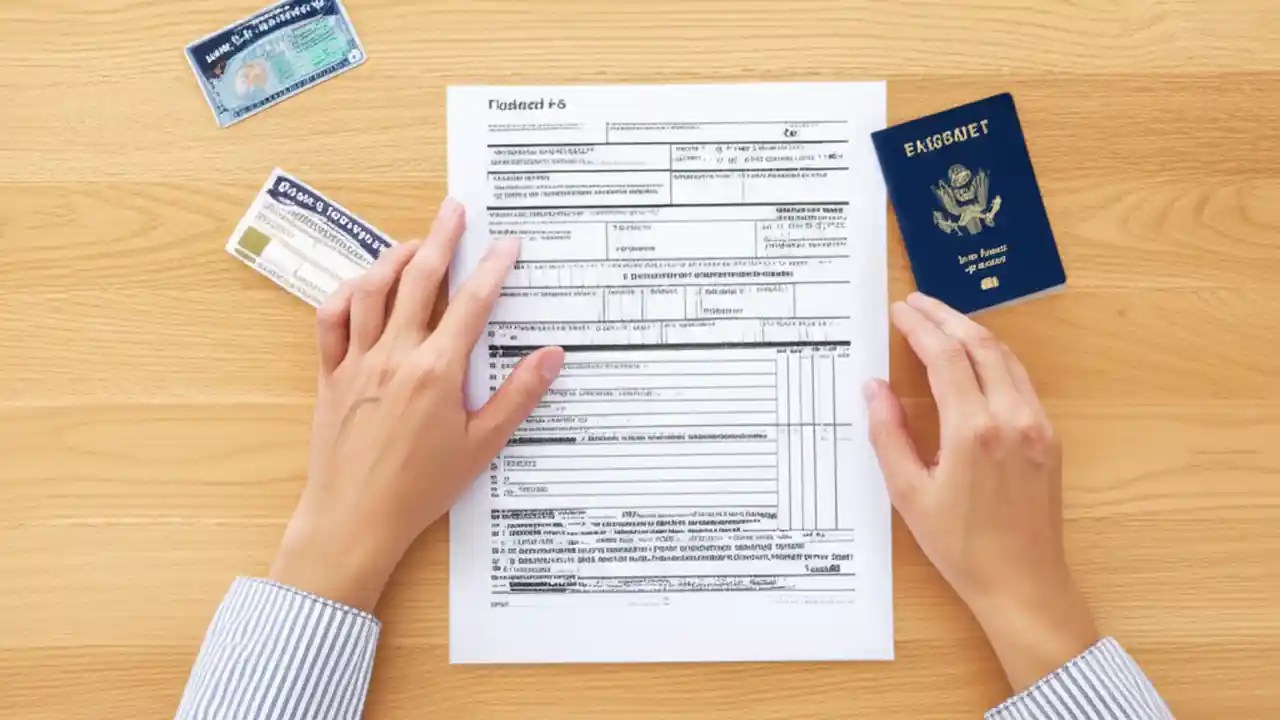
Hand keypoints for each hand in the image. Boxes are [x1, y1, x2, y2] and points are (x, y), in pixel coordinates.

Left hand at [268, 198, 563, 611]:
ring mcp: (358, 362)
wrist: (354, 520)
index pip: (472, 304)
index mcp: (437, 372)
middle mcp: (396, 356)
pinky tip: (364, 286)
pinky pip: (331, 320)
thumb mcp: (481, 446)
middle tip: (456, 209)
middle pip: (420, 278)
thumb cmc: (420, 489)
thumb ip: (517, 397)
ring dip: (394, 257)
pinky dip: (346, 294)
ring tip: (415, 241)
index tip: (507, 245)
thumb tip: (550, 357)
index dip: (493, 268)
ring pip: (372, 290)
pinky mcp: (330, 375)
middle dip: (442, 237)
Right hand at [863, 292, 1097, 690]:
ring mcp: (1036, 425)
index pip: (944, 356)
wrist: (1024, 584)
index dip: (920, 327)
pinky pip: (1021, 381)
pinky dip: (995, 358)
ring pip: (1006, 358)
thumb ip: (888, 435)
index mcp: (972, 430)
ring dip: (973, 333)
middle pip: (979, 345)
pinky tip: (976, 359)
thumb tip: (873, 388)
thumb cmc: (961, 547)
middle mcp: (1011, 418)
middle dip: (946, 317)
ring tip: (943, 321)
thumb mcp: (909, 494)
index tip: (899, 310)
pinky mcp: (1049, 438)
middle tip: (918, 302)